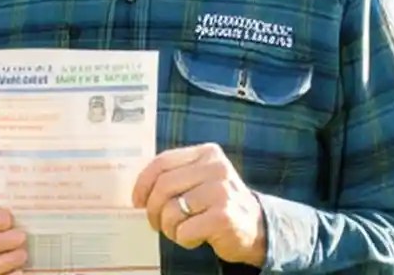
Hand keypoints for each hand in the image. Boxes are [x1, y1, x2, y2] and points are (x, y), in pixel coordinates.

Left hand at [132, 143, 266, 265]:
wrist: (256, 227)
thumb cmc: (218, 203)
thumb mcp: (201, 179)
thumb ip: (176, 175)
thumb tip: (139, 190)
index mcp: (207, 153)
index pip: (162, 162)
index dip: (143, 183)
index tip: (137, 201)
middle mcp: (216, 168)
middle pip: (163, 187)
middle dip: (153, 209)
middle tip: (155, 223)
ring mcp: (221, 192)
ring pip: (171, 211)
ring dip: (169, 227)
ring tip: (180, 230)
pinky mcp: (223, 217)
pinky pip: (184, 230)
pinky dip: (183, 239)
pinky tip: (195, 237)